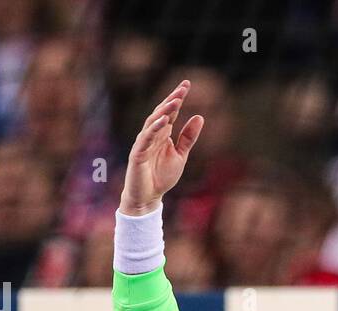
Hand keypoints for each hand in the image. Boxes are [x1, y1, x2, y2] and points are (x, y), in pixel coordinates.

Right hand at [119, 79, 204, 215]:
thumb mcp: (181, 155)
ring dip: (164, 111)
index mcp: (163, 134)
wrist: (148, 198)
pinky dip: (154, 128)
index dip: (177, 98)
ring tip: (176, 100)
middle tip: (183, 88)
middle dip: (172, 99)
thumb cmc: (162, 176)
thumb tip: (199, 116)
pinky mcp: (138, 153)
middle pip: (162, 112)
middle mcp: (152, 135)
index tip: (186, 84)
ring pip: (153, 122)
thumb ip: (188, 137)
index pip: (170, 112)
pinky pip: (146, 138)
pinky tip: (164, 120)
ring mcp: (144, 143)